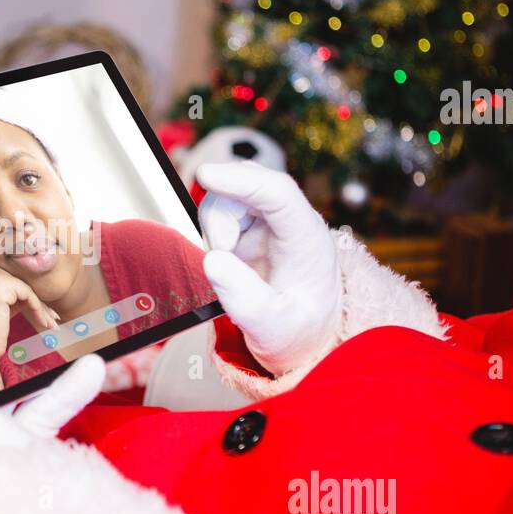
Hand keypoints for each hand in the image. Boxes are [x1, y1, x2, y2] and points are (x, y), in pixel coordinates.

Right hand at [0, 257, 59, 391]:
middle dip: (36, 301)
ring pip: (25, 288)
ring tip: (51, 323)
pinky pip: (27, 294)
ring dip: (41, 308)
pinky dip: (38, 309)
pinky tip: (45, 323)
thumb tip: (35, 285)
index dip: (25, 295)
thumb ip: (10, 289)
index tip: (41, 309)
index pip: (9, 278)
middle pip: (17, 282)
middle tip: (52, 317)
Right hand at [196, 160, 340, 376]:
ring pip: (230, 196)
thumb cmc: (298, 332)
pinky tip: (226, 261)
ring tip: (228, 266)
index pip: (278, 192)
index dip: (241, 180)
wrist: (307, 337)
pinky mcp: (252, 228)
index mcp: (307, 240)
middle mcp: (291, 222)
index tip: (205, 176)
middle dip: (220, 212)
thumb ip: (245, 301)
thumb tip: (213, 260)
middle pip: (249, 184)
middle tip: (222, 254)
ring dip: (215, 227)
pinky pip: (222, 212)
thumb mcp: (274, 330)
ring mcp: (270, 222)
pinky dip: (214, 233)